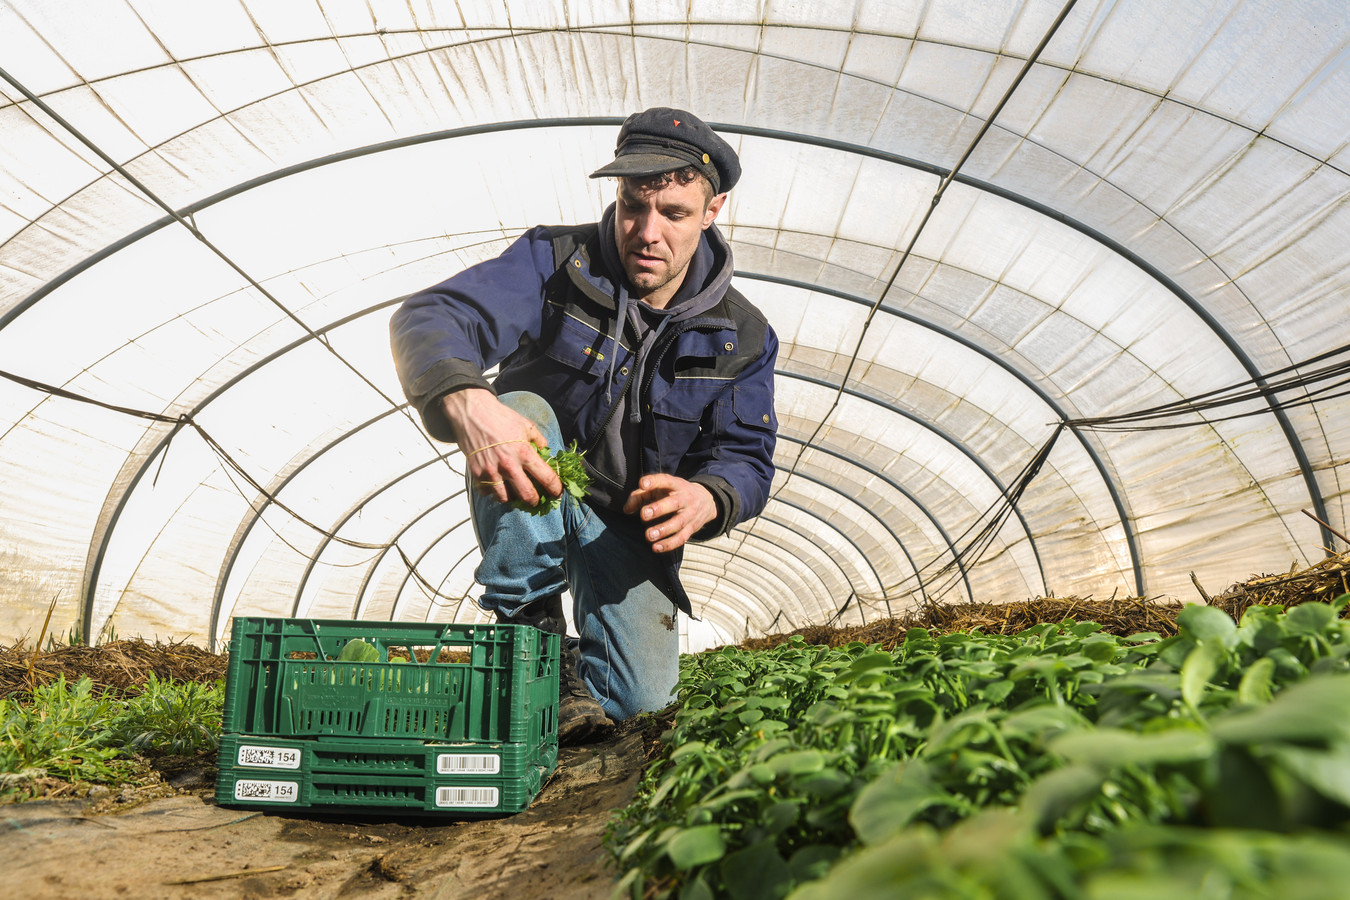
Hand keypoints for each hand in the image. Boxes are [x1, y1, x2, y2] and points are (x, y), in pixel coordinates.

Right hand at [441, 388, 561, 506]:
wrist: (473, 413)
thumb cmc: (501, 417)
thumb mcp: (526, 425)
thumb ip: (539, 440)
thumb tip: (546, 452)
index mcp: (524, 452)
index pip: (547, 478)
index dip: (556, 489)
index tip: (557, 492)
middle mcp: (509, 465)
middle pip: (527, 496)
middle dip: (535, 501)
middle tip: (536, 499)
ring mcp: (492, 471)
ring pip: (505, 499)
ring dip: (512, 497)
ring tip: (514, 491)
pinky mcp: (477, 473)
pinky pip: (487, 492)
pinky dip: (493, 491)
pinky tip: (496, 484)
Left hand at [623, 473, 716, 552]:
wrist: (706, 501)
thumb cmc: (674, 494)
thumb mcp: (660, 489)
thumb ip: (640, 496)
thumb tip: (627, 509)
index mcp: (676, 485)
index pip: (666, 480)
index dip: (654, 481)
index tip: (642, 484)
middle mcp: (685, 498)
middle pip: (674, 503)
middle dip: (659, 509)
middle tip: (644, 514)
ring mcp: (690, 514)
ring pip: (678, 523)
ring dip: (663, 530)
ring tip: (648, 535)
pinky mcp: (692, 528)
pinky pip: (682, 538)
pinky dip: (669, 544)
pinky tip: (656, 547)